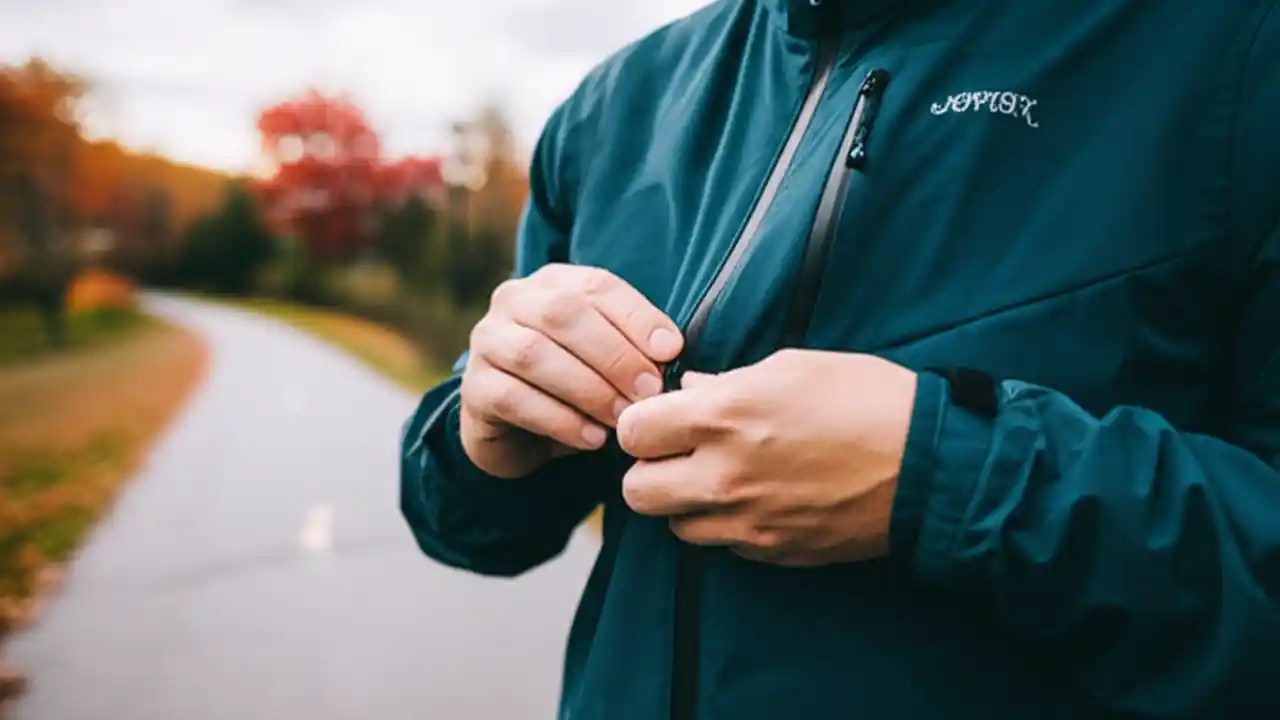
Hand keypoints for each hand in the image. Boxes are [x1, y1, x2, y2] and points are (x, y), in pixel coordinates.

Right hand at [461, 264, 682, 478]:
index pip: (596, 285)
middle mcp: (513, 302)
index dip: (636, 316)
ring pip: (534, 354)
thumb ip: (633, 347)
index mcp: (553, 283)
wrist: (521, 434)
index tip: (670, 351)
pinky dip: (558, 419)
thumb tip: (668, 350)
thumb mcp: (607, 360)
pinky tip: (591, 439)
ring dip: (587, 388)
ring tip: (621, 418)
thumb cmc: (576, 387)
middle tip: (648, 391)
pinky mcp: (474, 388)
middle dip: (613, 354)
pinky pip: (513, 398)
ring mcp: (486, 342)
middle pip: (563, 314)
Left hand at [617, 350, 916, 566]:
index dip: (642, 423)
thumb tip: (690, 393)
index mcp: (722, 418)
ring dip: (687, 503)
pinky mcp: (773, 551)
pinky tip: (760, 500)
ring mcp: (747, 522)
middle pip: (636, 492)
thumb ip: (728, 383)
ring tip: (721, 478)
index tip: (661, 419)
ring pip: (675, 527)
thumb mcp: (793, 368)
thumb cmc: (867, 399)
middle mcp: (723, 476)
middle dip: (649, 471)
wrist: (930, 466)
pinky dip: (729, 526)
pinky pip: (724, 546)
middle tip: (678, 455)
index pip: (632, 432)